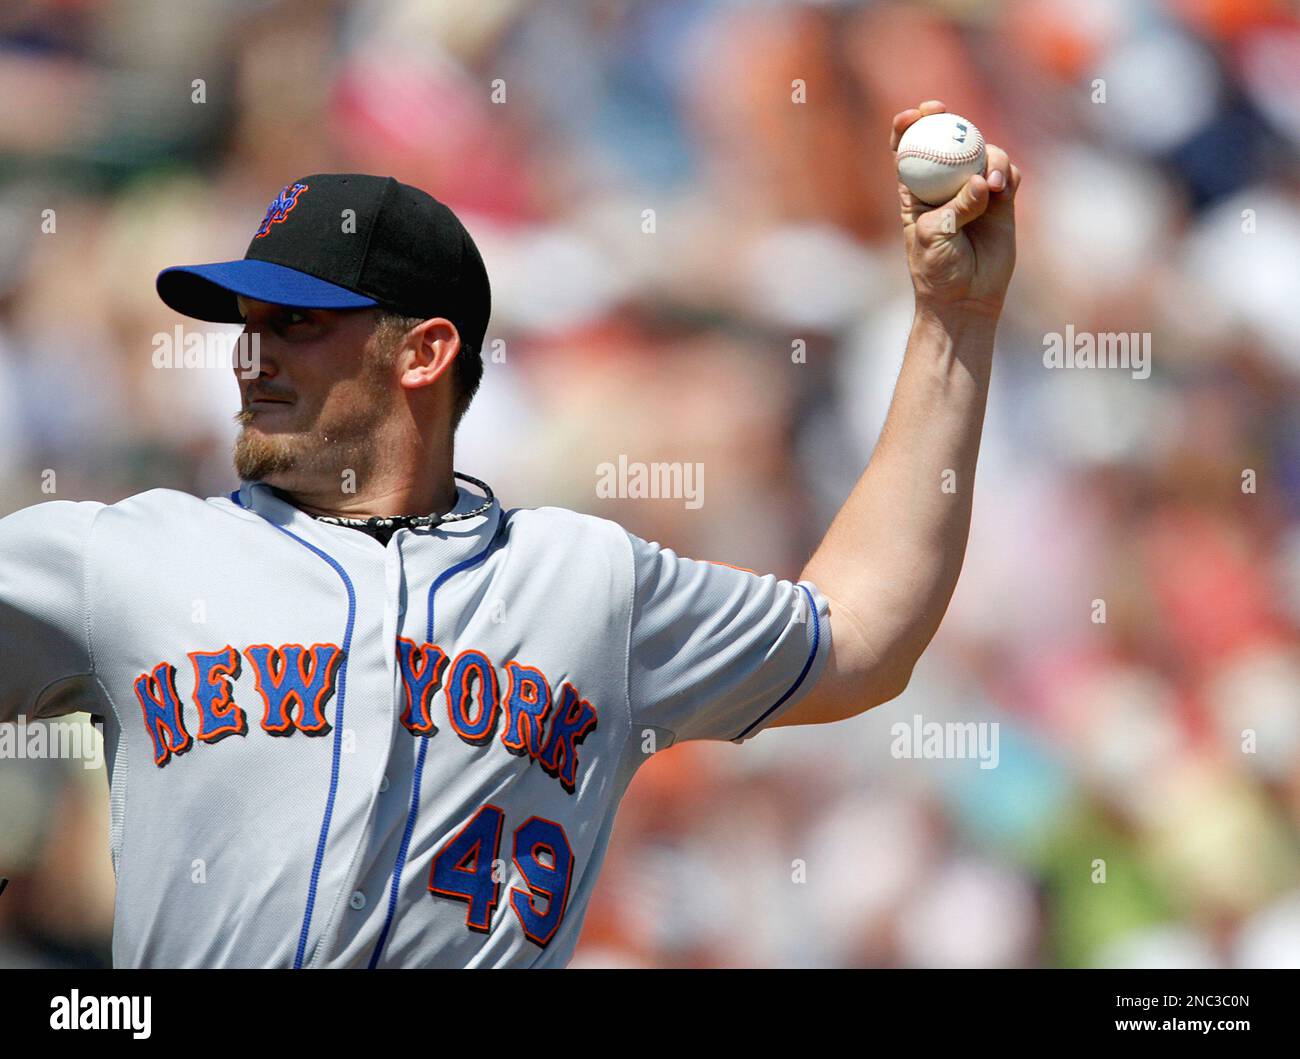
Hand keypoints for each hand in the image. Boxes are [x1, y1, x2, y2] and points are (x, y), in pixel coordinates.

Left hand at [892, 100, 1019, 319]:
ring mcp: (975, 189)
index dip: (909, 126)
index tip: (915, 114)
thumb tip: (980, 183)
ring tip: (993, 183)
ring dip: (990, 157)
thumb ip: (956, 208)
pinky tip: (1004, 188)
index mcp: (916, 190)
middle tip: (945, 111)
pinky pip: (1009, 174)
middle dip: (946, 119)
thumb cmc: (938, 271)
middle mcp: (945, 184)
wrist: (966, 298)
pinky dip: (1008, 174)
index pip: (908, 149)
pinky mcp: (1002, 200)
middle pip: (947, 139)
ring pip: (984, 153)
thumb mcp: (935, 239)